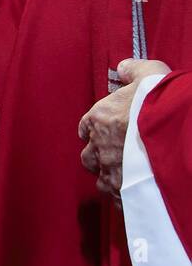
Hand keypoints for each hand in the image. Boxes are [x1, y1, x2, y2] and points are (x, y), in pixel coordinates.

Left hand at [79, 58, 170, 197]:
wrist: (179, 132)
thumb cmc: (163, 103)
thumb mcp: (150, 75)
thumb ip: (134, 70)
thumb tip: (124, 66)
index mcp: (99, 118)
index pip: (86, 126)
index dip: (95, 130)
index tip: (102, 131)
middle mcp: (99, 146)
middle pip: (89, 156)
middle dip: (100, 156)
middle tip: (116, 156)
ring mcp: (111, 171)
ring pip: (102, 179)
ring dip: (111, 177)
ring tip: (127, 176)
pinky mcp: (124, 191)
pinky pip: (117, 198)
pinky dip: (124, 196)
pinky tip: (136, 193)